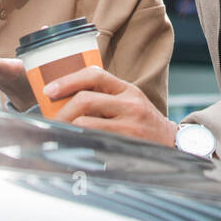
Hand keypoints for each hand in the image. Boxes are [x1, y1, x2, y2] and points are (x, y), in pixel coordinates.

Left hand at [45, 66, 176, 145]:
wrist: (172, 145)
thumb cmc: (143, 123)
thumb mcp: (130, 102)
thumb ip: (104, 97)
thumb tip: (63, 100)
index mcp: (127, 90)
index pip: (94, 75)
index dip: (67, 81)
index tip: (49, 91)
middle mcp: (130, 104)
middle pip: (85, 100)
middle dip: (61, 112)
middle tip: (52, 121)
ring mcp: (129, 126)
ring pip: (85, 123)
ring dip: (67, 129)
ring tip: (62, 134)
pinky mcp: (126, 146)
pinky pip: (92, 142)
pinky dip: (79, 143)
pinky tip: (75, 145)